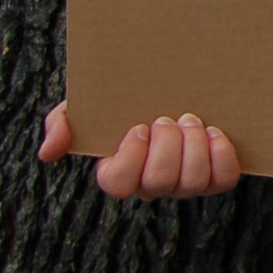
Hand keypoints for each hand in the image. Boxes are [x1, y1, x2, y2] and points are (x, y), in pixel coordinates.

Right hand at [39, 103, 242, 198]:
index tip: (138, 126)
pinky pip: (223, 180)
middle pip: (158, 183)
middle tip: (168, 118)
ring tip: (191, 120)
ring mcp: (184, 183)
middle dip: (167, 148)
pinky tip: (215, 132)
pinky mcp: (215, 176)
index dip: (129, 158)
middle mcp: (151, 183)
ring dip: (194, 147)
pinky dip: (221, 156)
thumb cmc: (123, 101)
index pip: (116, 184)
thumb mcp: (85, 106)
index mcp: (119, 171)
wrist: (172, 88)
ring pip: (191, 184)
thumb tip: (49, 152)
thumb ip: (61, 123)